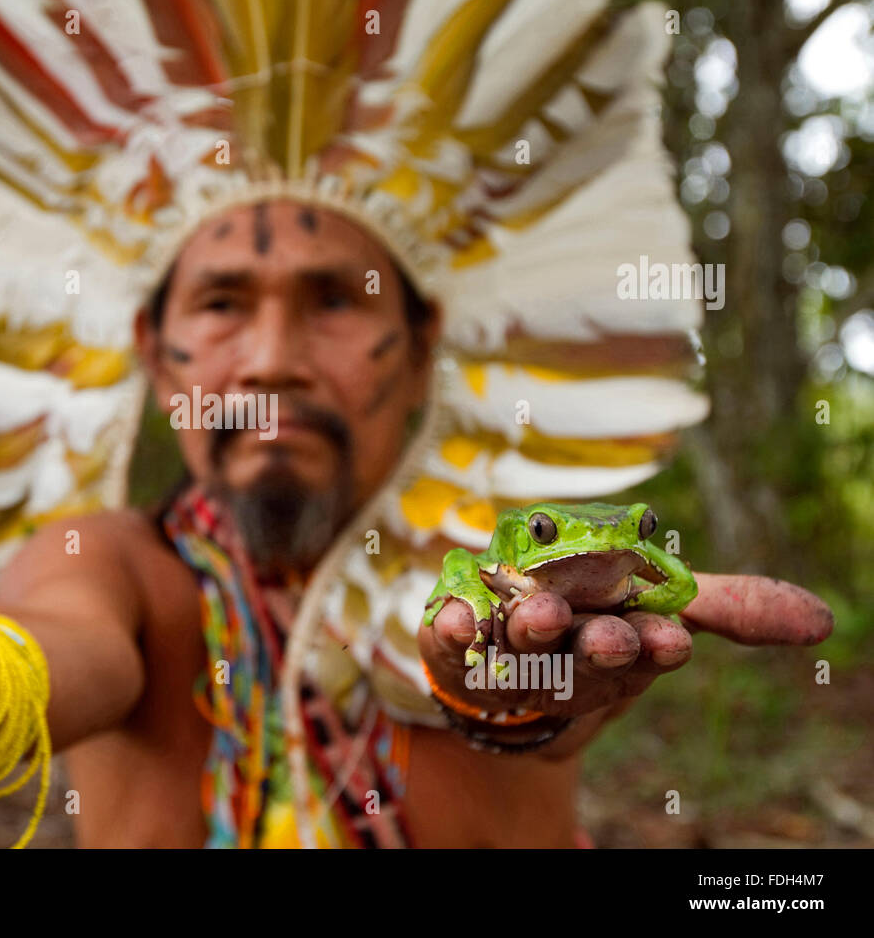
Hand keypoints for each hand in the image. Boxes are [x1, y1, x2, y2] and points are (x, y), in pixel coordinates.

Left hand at [418, 571, 833, 720]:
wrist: (500, 655)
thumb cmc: (591, 617)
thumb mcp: (659, 604)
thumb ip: (726, 605)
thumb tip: (820, 621)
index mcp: (616, 650)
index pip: (641, 654)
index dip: (653, 649)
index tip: (671, 642)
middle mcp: (561, 661)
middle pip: (582, 660)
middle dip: (596, 649)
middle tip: (604, 635)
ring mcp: (503, 657)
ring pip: (519, 654)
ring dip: (527, 636)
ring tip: (532, 616)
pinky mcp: (450, 646)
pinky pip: (445, 641)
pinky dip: (446, 630)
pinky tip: (447, 617)